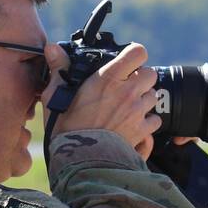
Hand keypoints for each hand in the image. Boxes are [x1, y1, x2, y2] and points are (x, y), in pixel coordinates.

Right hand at [42, 42, 161, 158]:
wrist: (80, 159)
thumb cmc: (66, 127)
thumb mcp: (55, 95)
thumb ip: (59, 69)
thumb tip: (52, 47)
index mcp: (109, 78)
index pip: (137, 52)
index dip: (134, 55)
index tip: (126, 62)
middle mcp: (128, 92)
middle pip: (150, 73)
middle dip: (141, 78)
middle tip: (127, 86)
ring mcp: (137, 111)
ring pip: (153, 96)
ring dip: (144, 99)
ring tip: (128, 107)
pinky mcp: (142, 131)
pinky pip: (155, 120)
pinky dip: (147, 122)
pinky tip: (134, 124)